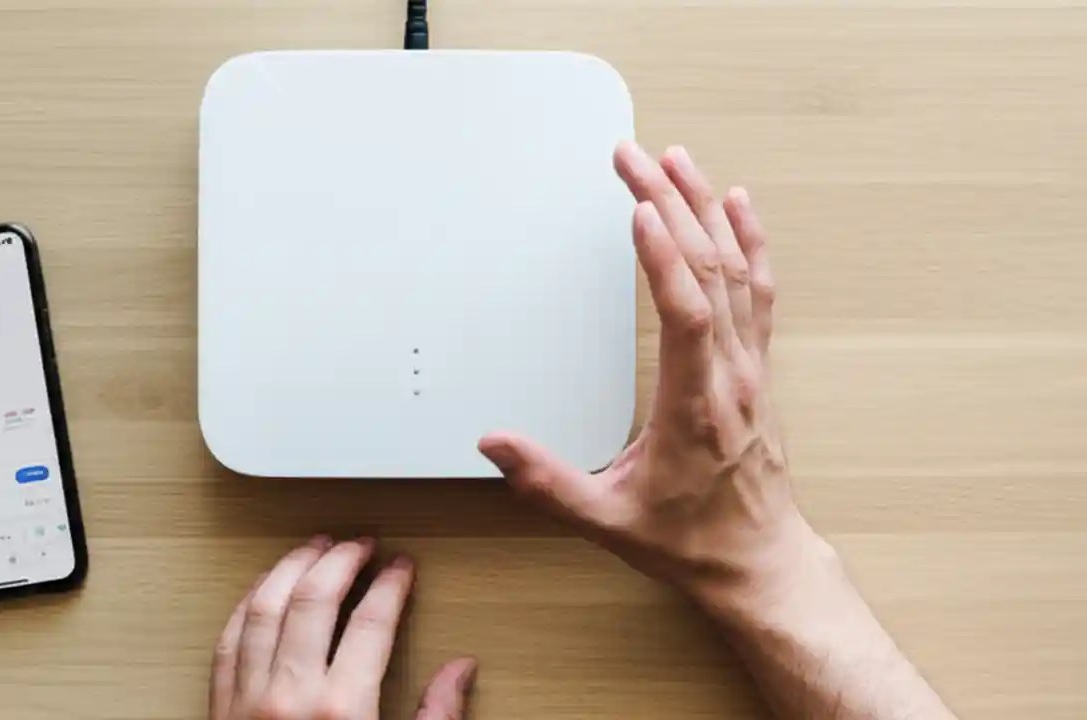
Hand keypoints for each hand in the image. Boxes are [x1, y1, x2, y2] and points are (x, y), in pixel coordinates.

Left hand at [210, 537, 476, 719]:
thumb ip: (437, 718)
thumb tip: (461, 669)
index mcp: (343, 711)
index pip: (371, 622)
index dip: (390, 586)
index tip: (401, 567)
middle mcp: (290, 698)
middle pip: (313, 600)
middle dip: (340, 561)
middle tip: (360, 544)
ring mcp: (248, 702)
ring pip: (263, 609)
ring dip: (289, 569)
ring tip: (313, 548)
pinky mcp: (219, 712)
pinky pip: (228, 642)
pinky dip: (247, 606)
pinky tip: (262, 590)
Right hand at [479, 142, 821, 600]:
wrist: (760, 563)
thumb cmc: (690, 542)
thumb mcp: (606, 520)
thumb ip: (547, 482)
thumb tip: (494, 445)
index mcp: (694, 406)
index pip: (685, 313)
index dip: (664, 256)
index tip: (639, 207)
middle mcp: (730, 377)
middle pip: (709, 272)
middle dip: (673, 205)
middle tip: (637, 158)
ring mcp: (750, 369)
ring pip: (737, 271)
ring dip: (708, 210)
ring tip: (679, 161)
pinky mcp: (757, 369)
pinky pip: (758, 292)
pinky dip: (750, 242)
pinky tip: (738, 206)